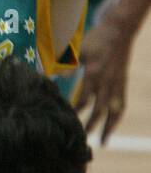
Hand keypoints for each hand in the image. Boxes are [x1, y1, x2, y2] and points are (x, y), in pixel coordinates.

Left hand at [74, 12, 133, 143]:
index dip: (74, 110)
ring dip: (107, 127)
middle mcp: (106, 82)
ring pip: (113, 111)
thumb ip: (65, 63)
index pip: (83, 98)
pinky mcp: (122, 84)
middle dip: (90, 125)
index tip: (65, 119)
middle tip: (81, 138)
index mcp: (94, 73)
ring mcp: (116, 84)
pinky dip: (117, 117)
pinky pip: (121, 104)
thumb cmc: (96, 38)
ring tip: (102, 142)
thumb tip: (50, 75)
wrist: (120, 30)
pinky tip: (112, 126)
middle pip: (98, 110)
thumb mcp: (79, 48)